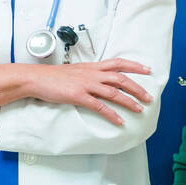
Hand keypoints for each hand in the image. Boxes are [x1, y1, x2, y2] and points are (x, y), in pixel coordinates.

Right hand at [30, 58, 151, 125]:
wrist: (36, 78)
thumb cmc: (52, 76)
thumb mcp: (74, 71)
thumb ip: (87, 74)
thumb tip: (97, 80)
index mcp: (91, 67)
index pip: (118, 63)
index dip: (134, 66)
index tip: (147, 69)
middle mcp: (92, 74)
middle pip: (121, 78)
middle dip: (137, 88)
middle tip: (149, 97)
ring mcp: (86, 85)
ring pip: (114, 93)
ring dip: (129, 102)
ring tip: (140, 110)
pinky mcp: (79, 96)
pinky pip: (100, 107)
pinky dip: (112, 115)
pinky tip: (119, 121)